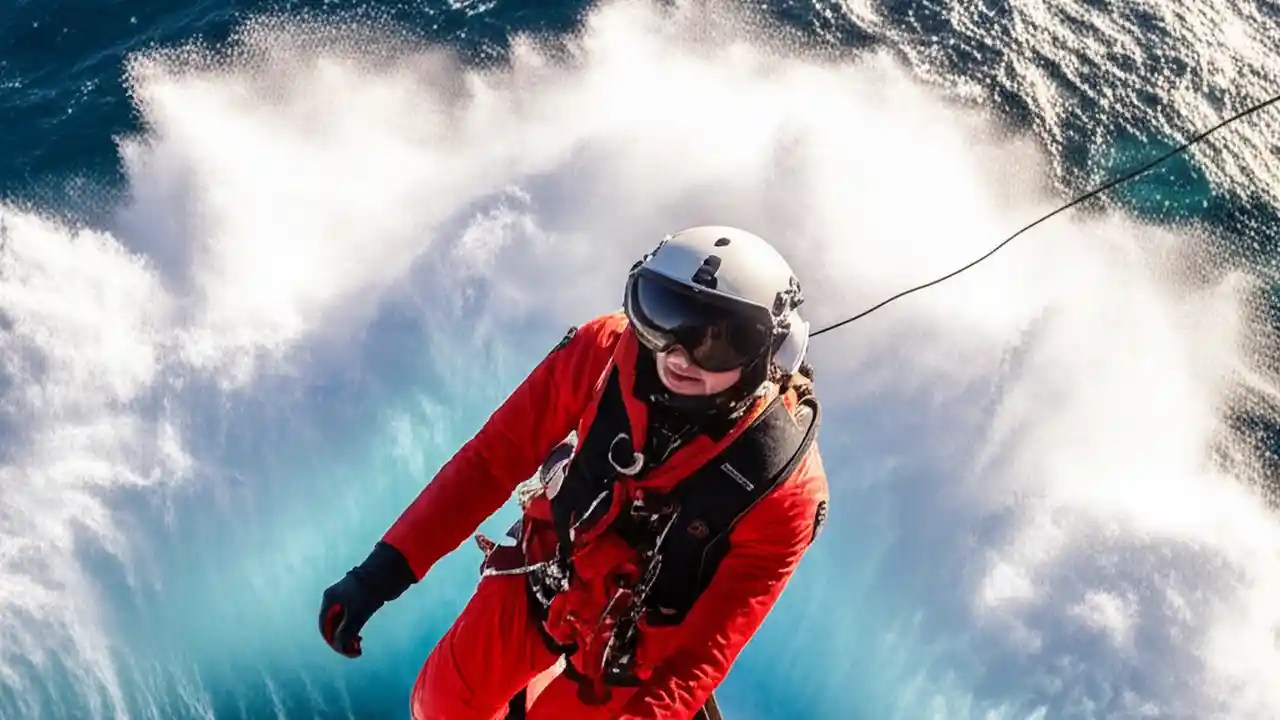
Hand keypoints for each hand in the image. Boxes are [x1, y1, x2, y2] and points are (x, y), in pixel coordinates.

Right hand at [319, 542, 415, 657]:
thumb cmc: (369, 590)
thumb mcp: (356, 614)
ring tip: (359, 645)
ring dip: (349, 636)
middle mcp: (336, 599)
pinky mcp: (360, 599)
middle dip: (341, 639)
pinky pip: (352, 618)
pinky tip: (360, 637)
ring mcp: (348, 598)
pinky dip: (355, 629)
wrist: (388, 570)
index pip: (325, 627)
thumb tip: (339, 647)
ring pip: (343, 623)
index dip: (333, 641)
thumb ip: (346, 632)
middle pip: (333, 625)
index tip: (346, 651)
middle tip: (355, 650)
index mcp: (330, 599)